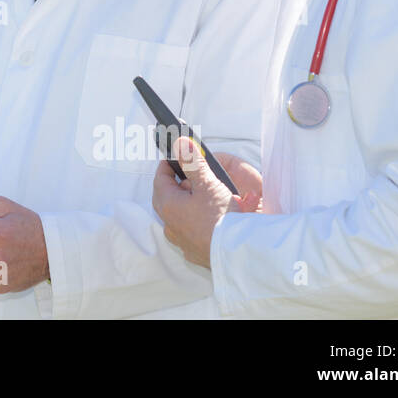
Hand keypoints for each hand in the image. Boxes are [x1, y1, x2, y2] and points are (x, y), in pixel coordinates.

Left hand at [152, 138, 260, 268]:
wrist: (238, 254)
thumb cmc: (221, 219)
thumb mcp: (208, 185)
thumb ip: (193, 163)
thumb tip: (180, 143)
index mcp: (169, 206)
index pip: (159, 180)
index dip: (166, 167)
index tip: (172, 159)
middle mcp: (171, 225)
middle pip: (167, 199)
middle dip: (176, 185)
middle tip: (188, 176)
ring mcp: (182, 241)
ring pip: (178, 217)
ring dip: (187, 204)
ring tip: (203, 196)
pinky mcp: (195, 252)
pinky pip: (190, 233)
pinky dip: (196, 222)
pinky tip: (210, 219)